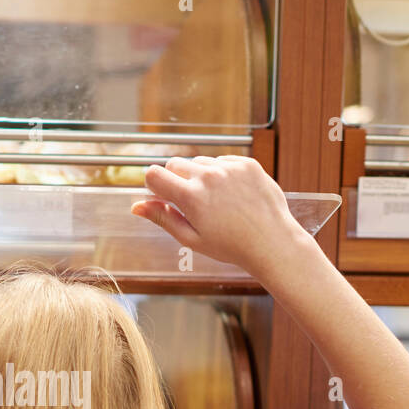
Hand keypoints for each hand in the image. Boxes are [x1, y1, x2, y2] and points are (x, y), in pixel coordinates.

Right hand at [131, 155, 314, 280]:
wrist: (272, 242)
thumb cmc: (231, 246)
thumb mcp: (191, 238)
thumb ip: (163, 218)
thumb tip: (136, 206)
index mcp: (191, 197)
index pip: (155, 174)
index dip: (154, 185)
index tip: (162, 196)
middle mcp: (209, 176)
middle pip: (175, 164)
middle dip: (176, 180)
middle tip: (191, 204)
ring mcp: (229, 168)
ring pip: (200, 162)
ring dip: (200, 176)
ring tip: (217, 202)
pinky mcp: (247, 164)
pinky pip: (223, 161)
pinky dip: (222, 174)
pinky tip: (233, 195)